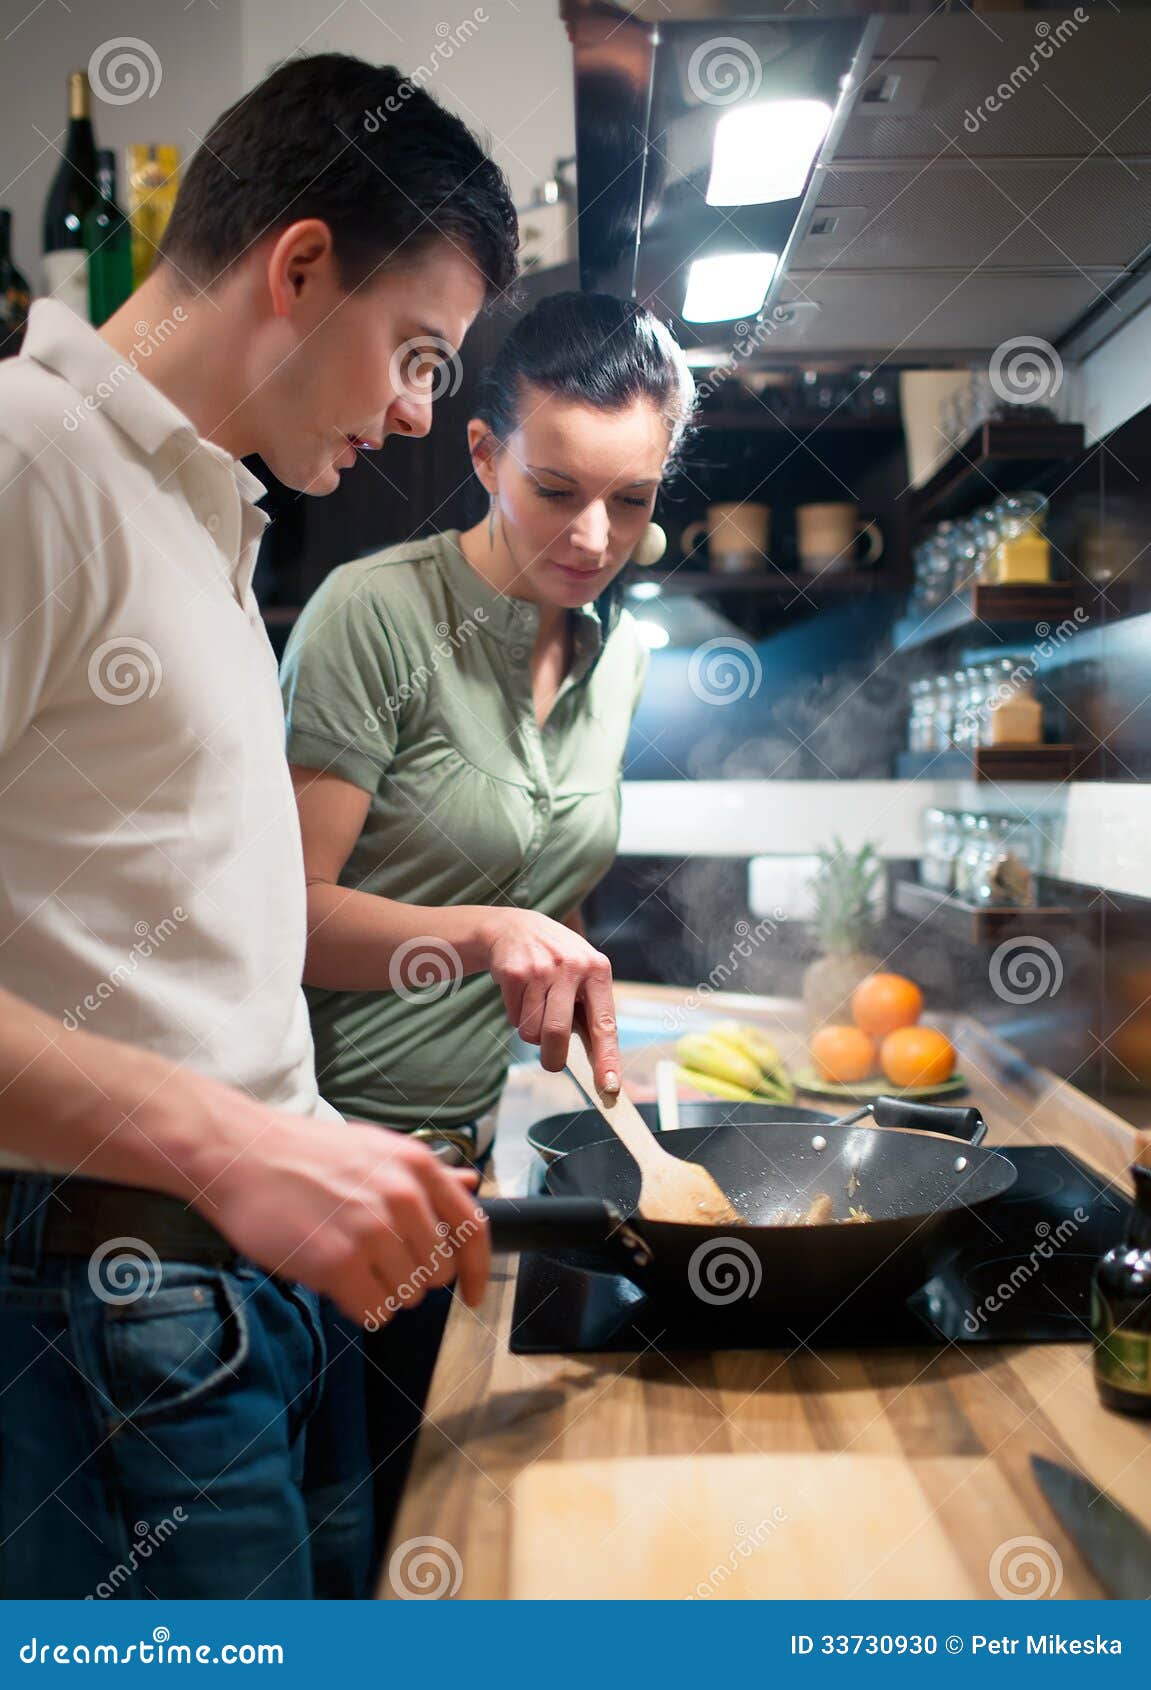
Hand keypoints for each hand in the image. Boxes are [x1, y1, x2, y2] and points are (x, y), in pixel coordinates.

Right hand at [57, 1037, 489, 1326]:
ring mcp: (371, 1230)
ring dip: (383, 1292)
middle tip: (377, 1266)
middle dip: (413, 1279)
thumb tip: (472, 1186)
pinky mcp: (338, 1263)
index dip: (478, 1270)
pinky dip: (359, 1307)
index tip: (473, 1295)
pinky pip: (374, 1311)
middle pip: (437, 1271)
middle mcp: (402, 1197)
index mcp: (417, 1166)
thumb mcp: (376, 1148)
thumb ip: (425, 1176)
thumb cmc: (305, 1153)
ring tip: (350, 1266)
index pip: (473, 1229)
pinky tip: (336, 1283)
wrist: (240, 1154)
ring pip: (407, 1295)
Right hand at [478, 908, 619, 1091]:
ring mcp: (540, 969)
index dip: (608, 1058)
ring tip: (536, 1008)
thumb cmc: (559, 961)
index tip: (611, 1085)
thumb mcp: (583, 972)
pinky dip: (517, 1017)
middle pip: (557, 1033)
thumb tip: (599, 1061)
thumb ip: (591, 1008)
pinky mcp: (513, 973)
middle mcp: (571, 968)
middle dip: (553, 1058)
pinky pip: (514, 1019)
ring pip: (532, 1030)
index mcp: (597, 970)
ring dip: (533, 1031)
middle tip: (552, 1063)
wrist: (516, 928)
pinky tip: (522, 996)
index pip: (605, 1023)